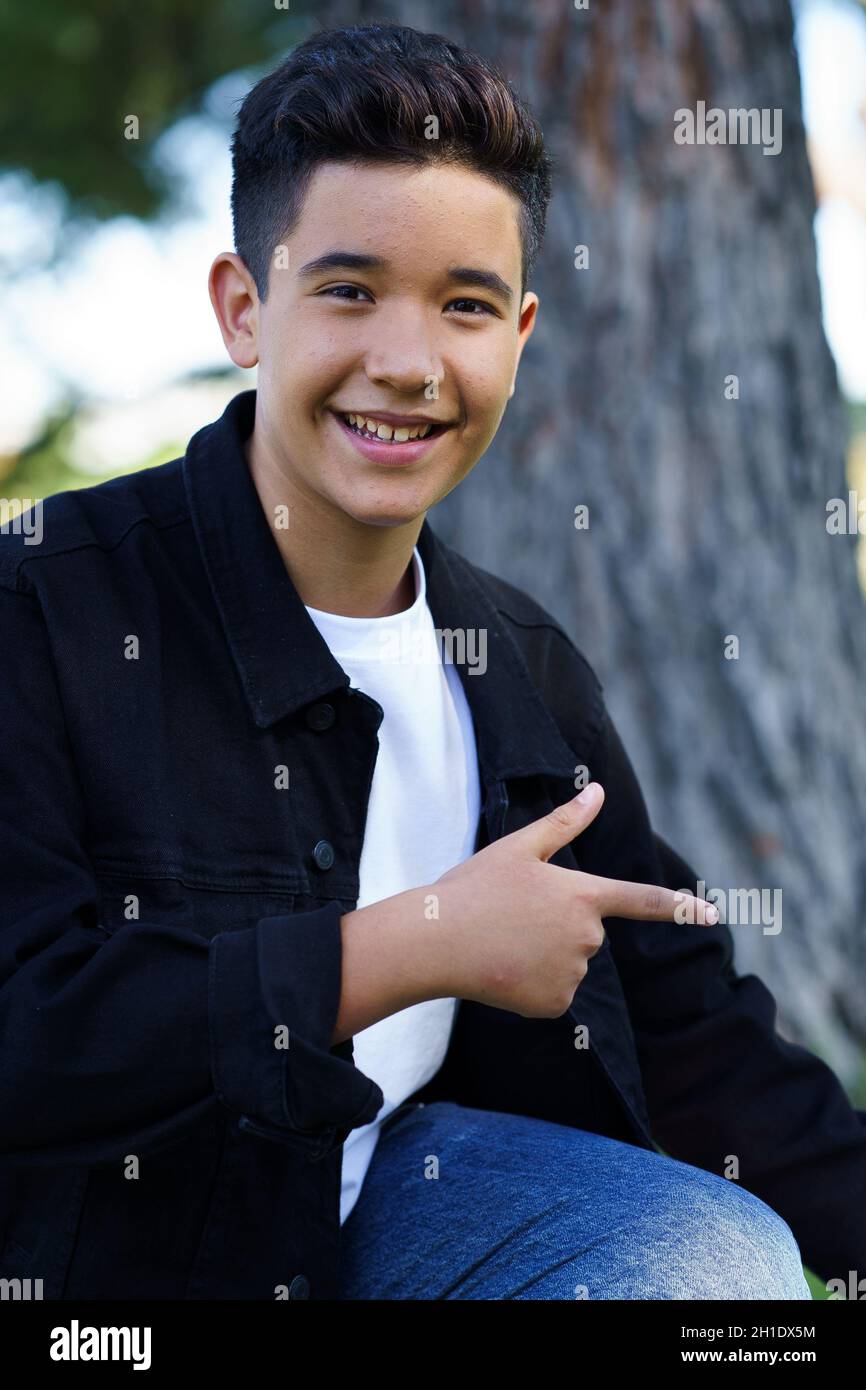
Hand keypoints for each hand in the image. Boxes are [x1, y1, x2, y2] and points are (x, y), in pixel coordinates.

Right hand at [432, 783, 717, 1018]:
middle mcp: (588, 937)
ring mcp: (573, 973)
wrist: (437, 942)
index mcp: (583, 895)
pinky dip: (532, 985)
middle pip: (586, 931)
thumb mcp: (518, 848)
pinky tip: (504, 970)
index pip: (641, 899)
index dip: (679, 906)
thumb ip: (564, 822)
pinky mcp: (555, 1004)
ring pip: (568, 963)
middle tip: (512, 916)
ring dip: (542, 955)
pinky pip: (553, 993)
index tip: (711, 913)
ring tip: (503, 941)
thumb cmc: (474, 888)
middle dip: (557, 925)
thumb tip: (598, 791)